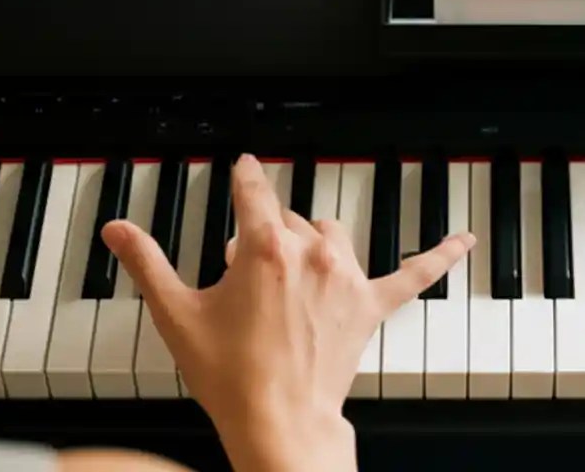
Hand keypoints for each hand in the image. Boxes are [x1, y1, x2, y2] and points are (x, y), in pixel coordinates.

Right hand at [101, 154, 474, 471]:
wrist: (277, 420)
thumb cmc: (229, 375)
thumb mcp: (177, 314)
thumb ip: (147, 263)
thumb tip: (117, 230)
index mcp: (264, 248)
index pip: (254, 191)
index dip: (245, 176)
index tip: (244, 165)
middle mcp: (311, 253)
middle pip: (289, 218)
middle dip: (265, 234)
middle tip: (245, 268)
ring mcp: (346, 279)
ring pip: (333, 234)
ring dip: (313, 241)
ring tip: (291, 267)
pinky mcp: (370, 306)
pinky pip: (414, 273)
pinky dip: (441, 255)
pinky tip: (467, 240)